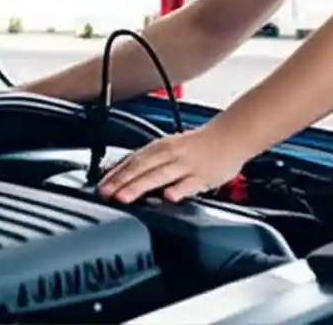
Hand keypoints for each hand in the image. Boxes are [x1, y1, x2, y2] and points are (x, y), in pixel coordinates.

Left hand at [97, 124, 250, 203]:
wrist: (232, 136)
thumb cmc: (201, 146)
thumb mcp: (171, 148)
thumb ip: (151, 162)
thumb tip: (127, 175)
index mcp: (161, 148)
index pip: (133, 160)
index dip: (115, 173)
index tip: (100, 186)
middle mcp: (171, 154)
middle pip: (142, 167)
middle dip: (121, 181)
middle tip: (105, 194)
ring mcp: (187, 165)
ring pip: (160, 175)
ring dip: (140, 186)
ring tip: (124, 197)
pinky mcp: (204, 175)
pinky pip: (191, 183)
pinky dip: (179, 189)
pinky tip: (169, 197)